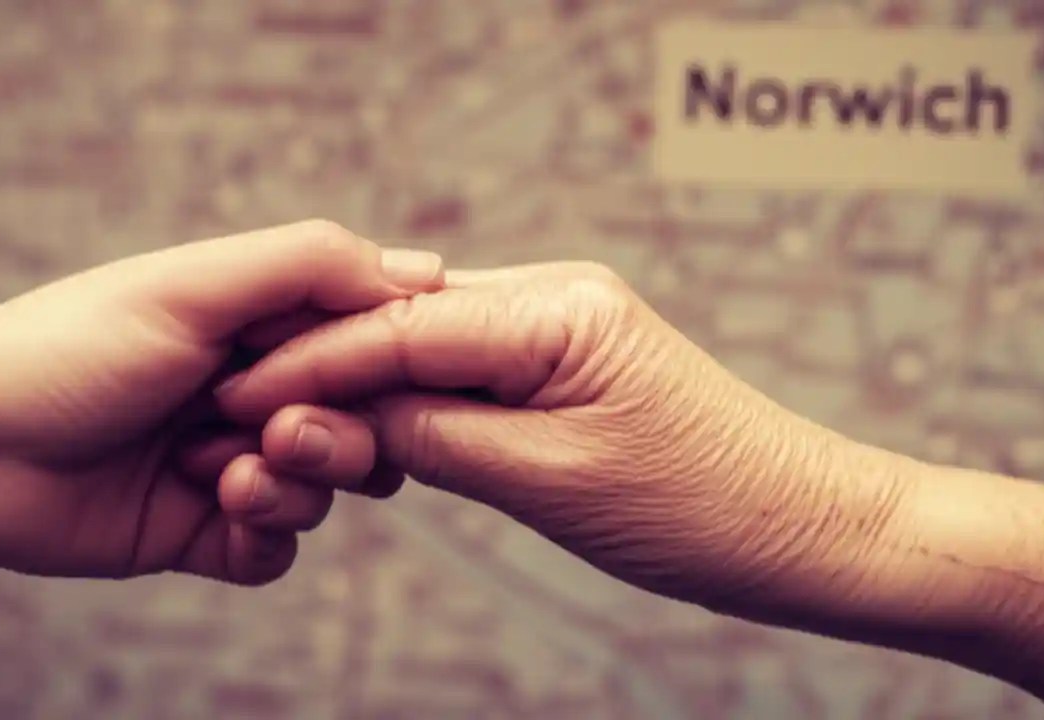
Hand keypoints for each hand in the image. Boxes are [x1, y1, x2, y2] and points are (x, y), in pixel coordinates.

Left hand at [0, 220, 441, 583]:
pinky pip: (279, 551)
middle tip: (279, 435)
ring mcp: (234, 462)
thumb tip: (426, 271)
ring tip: (224, 476)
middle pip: (366, 424)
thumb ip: (311, 266)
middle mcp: (258, 390)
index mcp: (261, 323)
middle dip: (339, 437)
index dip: (383, 365)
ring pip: (330, 490)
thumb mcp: (195, 285)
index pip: (371, 342)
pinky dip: (264, 537)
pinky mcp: (205, 532)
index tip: (365, 378)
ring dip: (294, 486)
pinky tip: (219, 514)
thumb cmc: (71, 348)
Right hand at [218, 262, 903, 606]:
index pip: (399, 327)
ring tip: (294, 432)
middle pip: (406, 323)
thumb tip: (326, 423)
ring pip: (432, 346)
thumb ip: (430, 439)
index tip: (237, 399)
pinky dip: (415, 401)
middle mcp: (558, 294)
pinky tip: (374, 432)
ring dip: (365, 389)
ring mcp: (565, 324)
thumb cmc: (699, 508)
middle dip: (324, 370)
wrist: (806, 527)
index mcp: (559, 308)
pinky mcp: (570, 362)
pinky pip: (469, 371)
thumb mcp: (547, 480)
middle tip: (244, 415)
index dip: (310, 367)